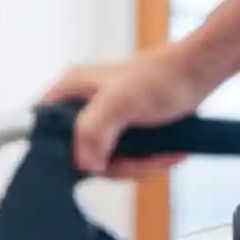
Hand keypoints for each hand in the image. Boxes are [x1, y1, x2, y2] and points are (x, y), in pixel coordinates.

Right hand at [42, 45, 209, 176]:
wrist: (197, 74)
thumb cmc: (160, 78)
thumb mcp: (120, 101)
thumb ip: (94, 130)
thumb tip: (85, 165)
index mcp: (70, 91)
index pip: (42, 127)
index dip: (57, 149)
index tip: (88, 163)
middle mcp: (82, 107)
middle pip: (80, 154)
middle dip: (114, 164)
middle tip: (141, 161)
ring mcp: (105, 121)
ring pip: (106, 161)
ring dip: (137, 165)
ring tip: (162, 154)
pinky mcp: (125, 132)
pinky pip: (127, 159)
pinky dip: (147, 161)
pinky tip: (167, 153)